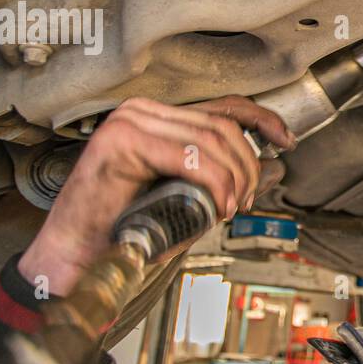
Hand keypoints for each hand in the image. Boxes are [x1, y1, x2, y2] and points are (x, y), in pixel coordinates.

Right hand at [18, 95, 293, 296]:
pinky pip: (188, 156)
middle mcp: (142, 112)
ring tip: (229, 207)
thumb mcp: (185, 198)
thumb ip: (218, 177)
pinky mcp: (121, 141)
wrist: (76, 256)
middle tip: (245, 199)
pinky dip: (213, 182)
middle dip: (247, 165)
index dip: (262, 120)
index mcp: (157, 118)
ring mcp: (130, 122)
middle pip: (221, 125)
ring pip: (210, 139)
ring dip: (232, 177)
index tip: (286, 141)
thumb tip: (268, 170)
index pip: (222, 107)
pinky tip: (217, 206)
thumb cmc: (124, 229)